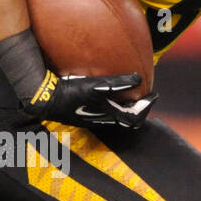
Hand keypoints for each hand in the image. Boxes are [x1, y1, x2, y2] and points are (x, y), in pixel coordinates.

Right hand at [22, 68, 155, 129]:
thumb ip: (118, 82)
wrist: (46, 99)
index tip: (154, 95)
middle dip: (137, 109)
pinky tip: (104, 91)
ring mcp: (91, 119)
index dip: (147, 108)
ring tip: (127, 94)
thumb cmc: (71, 93)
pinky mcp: (82, 114)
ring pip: (115, 117)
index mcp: (109, 117)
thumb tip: (139, 79)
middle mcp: (102, 121)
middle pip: (127, 120)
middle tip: (143, 95)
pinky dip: (111, 103)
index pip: (135, 119)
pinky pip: (102, 110)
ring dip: (124, 107)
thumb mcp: (96, 86)